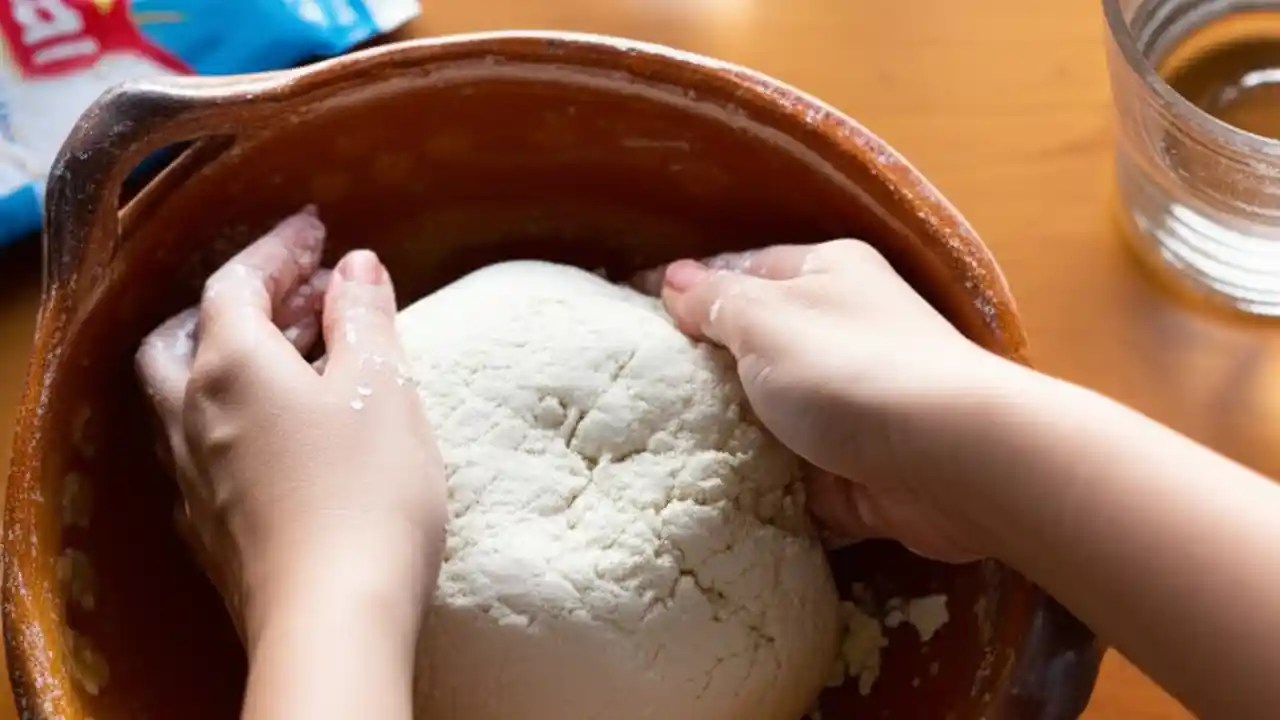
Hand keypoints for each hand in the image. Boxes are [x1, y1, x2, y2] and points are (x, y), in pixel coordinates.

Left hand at [135, 209, 445, 643]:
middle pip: (187, 334)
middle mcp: (191, 413)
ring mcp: (192, 474)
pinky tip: (282, 431)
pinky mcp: (208, 526)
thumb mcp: (382, 387)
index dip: (277, 248)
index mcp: (229, 365)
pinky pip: (206, 443)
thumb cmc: (366, 490)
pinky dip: (237, 412)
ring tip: (299, 355)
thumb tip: (354, 267)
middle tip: (301, 293)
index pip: (236, 282)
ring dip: (234, 357)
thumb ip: (364, 319)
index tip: (317, 228)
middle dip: (239, 301)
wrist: (333, 618)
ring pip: (188, 392)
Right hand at [647, 240, 1022, 561]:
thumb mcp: (766, 320)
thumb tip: (672, 279)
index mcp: (827, 276)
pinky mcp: (859, 470)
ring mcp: (855, 406)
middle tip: (634, 395)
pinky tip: (711, 498)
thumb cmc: (850, 370)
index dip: (689, 292)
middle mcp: (844, 333)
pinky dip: (766, 490)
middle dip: (705, 375)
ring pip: (774, 419)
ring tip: (655, 451)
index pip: (743, 272)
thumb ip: (715, 301)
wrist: (952, 461)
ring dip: (733, 439)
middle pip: (757, 350)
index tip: (628, 318)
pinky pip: (797, 479)